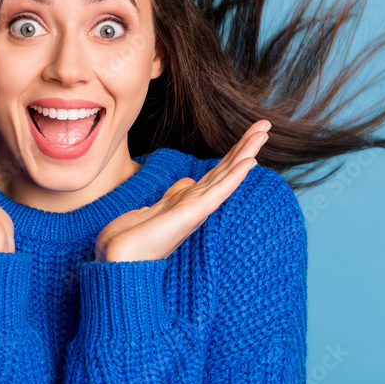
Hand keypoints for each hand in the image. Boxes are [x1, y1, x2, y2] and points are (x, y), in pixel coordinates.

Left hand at [93, 120, 271, 261]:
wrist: (119, 259)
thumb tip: (185, 182)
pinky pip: (218, 190)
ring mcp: (197, 209)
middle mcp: (197, 204)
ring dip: (247, 152)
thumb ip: (172, 196)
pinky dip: (235, 175)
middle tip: (265, 123)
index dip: (233, 152)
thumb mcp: (152, 209)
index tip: (249, 133)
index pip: (216, 171)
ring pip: (227, 174)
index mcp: (189, 201)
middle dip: (246, 145)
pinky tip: (250, 161)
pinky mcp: (193, 213)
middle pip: (226, 168)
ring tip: (264, 131)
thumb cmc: (130, 239)